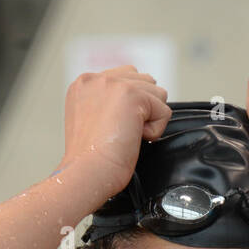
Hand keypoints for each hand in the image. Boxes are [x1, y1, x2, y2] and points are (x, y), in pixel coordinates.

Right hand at [54, 65, 170, 211]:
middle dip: (142, 110)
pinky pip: (164, 111)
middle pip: (145, 82)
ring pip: (157, 95)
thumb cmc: (89, 159)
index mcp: (84, 83)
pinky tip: (132, 139)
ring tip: (124, 135)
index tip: (113, 128)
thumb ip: (109, 103)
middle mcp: (97, 79)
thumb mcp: (92, 120)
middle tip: (119, 132)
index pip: (126, 77)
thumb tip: (138, 105)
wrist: (87, 171)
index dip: (130, 106)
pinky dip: (154, 132)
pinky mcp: (133, 94)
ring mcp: (114, 83)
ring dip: (148, 120)